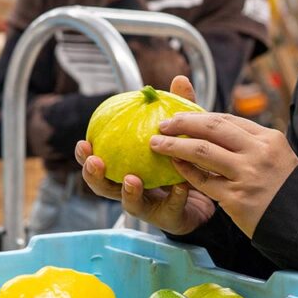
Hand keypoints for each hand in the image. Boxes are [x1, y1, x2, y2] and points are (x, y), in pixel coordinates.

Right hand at [75, 75, 216, 234]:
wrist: (214, 192)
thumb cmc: (190, 161)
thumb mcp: (185, 132)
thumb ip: (179, 110)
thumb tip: (179, 79)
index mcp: (128, 167)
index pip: (100, 162)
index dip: (86, 156)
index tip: (83, 143)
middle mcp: (133, 189)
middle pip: (104, 187)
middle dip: (94, 176)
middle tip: (95, 162)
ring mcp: (150, 206)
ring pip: (130, 204)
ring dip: (128, 192)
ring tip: (131, 179)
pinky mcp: (170, 218)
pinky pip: (169, 209)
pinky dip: (174, 198)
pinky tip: (179, 186)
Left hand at [149, 82, 297, 238]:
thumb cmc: (286, 188)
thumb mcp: (275, 155)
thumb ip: (250, 142)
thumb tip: (216, 128)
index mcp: (268, 138)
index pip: (227, 120)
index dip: (199, 116)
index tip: (180, 116)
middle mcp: (258, 152)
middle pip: (211, 128)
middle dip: (182, 123)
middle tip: (163, 125)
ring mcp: (247, 175)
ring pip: (202, 152)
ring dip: (175, 146)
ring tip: (157, 144)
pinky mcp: (237, 198)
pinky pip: (203, 181)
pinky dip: (186, 171)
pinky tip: (175, 166)